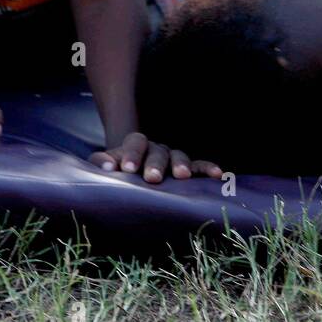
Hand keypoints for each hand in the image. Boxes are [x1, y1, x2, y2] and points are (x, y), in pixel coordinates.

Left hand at [90, 132, 222, 183]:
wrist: (134, 173)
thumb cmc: (119, 172)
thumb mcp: (108, 165)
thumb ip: (102, 162)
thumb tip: (106, 166)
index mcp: (137, 145)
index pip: (135, 143)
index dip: (132, 154)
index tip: (126, 169)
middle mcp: (157, 148)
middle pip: (158, 151)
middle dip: (155, 164)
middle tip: (152, 178)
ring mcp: (174, 158)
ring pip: (179, 157)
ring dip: (181, 165)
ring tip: (182, 176)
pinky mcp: (188, 169)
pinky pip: (199, 166)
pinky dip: (208, 168)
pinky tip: (218, 174)